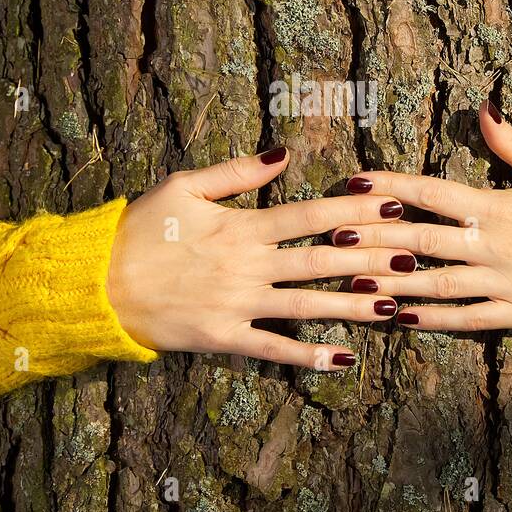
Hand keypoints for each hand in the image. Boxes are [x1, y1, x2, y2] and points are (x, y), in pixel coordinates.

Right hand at [107, 147, 417, 369]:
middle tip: (415, 256)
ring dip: (352, 307)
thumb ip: (237, 172)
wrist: (96, 282)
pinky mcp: (223, 337)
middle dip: (370, 257)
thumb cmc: (140, 228)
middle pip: (320, 261)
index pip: (310, 216)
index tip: (392, 203)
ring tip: (394, 306)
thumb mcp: (184, 186)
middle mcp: (247, 266)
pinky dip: (307, 356)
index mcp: (241, 227)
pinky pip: (272, 349)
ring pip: (306, 306)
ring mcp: (238, 304)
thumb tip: (284, 152)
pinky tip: (343, 359)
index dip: (354, 210)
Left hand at [331, 104, 511, 334]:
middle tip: (332, 236)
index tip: (355, 182)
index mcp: (499, 206)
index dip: (391, 186)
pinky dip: (430, 319)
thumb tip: (484, 107)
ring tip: (351, 283)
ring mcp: (503, 283)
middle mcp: (495, 245)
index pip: (433, 192)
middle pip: (422, 239)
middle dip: (374, 238)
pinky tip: (396, 318)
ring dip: (391, 283)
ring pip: (436, 283)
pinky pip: (465, 319)